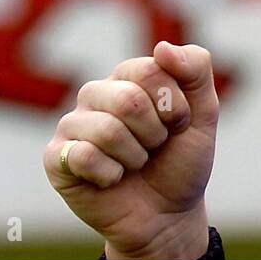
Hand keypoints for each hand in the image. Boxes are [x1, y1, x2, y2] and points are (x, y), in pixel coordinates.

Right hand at [42, 41, 218, 259]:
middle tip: (157, 145)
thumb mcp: (204, 111)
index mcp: (130, 75)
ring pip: (108, 129)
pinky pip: (84, 156)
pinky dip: (112, 174)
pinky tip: (113, 178)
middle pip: (129, 99)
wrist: (167, 212)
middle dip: (157, 131)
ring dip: (137, 155)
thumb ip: (196, 69)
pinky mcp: (56, 158)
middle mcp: (97, 93)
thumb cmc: (182, 158)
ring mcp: (73, 124)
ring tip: (137, 162)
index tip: (179, 123)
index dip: (174, 105)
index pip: (151, 70)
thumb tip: (161, 47)